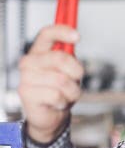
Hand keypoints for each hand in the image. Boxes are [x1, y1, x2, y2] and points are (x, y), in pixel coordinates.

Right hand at [18, 25, 83, 143]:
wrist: (51, 115)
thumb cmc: (61, 90)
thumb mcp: (69, 71)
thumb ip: (70, 55)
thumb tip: (75, 36)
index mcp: (39, 52)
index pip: (47, 34)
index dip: (62, 31)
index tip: (77, 36)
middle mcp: (29, 62)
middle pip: (60, 58)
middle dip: (76, 72)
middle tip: (74, 81)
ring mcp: (25, 77)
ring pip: (62, 80)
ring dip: (72, 91)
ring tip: (65, 95)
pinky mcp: (25, 93)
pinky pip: (56, 95)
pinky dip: (64, 101)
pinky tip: (57, 103)